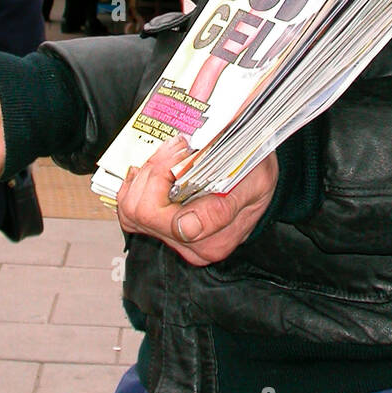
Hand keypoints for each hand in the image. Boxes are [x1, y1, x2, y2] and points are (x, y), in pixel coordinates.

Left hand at [116, 135, 277, 266]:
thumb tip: (187, 227)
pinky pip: (132, 208)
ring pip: (130, 210)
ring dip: (143, 176)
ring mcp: (174, 237)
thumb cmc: (258, 175)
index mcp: (211, 241)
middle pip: (137, 211)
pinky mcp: (163, 226)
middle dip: (151, 171)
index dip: (160, 174)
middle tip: (174, 147)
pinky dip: (138, 184)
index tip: (181, 150)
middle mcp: (190, 245)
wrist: (261, 176)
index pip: (154, 214)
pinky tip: (154, 167)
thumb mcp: (253, 182)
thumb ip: (222, 208)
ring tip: (167, 155)